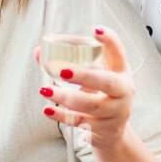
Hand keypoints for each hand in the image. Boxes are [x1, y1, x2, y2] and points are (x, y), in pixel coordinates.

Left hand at [35, 26, 132, 151]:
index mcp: (121, 72)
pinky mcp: (103, 128)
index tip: (96, 30)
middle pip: (108, 82)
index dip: (110, 40)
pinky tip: (47, 110)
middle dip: (85, 76)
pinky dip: (62, 116)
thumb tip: (38, 52)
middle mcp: (122, 90)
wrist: (113, 131)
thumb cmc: (101, 95)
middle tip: (63, 72)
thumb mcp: (93, 77)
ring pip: (91, 105)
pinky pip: (81, 122)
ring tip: (45, 90)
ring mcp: (115, 111)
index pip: (119, 53)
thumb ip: (70, 63)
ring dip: (66, 97)